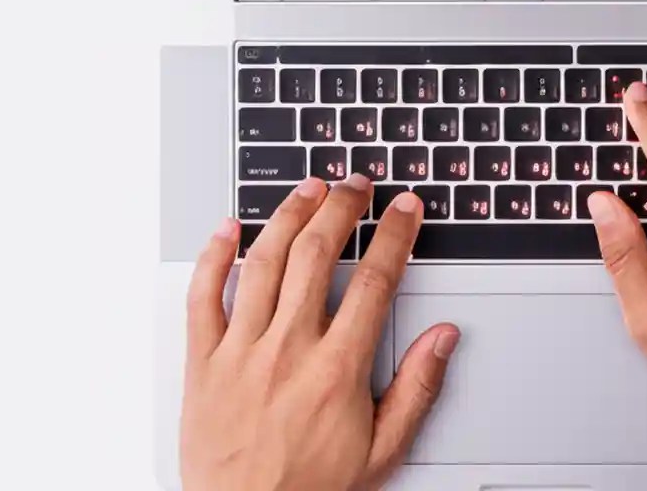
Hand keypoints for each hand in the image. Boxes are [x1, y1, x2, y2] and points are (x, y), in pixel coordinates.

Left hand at [181, 175, 459, 490]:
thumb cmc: (309, 490)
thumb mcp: (382, 449)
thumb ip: (417, 388)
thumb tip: (443, 339)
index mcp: (337, 368)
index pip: (375, 280)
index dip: (394, 235)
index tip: (403, 210)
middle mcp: (288, 349)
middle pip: (318, 254)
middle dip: (342, 208)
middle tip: (356, 186)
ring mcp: (241, 351)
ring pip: (265, 262)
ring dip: (289, 215)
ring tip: (309, 189)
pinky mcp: (203, 362)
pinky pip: (203, 296)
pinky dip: (214, 256)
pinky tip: (229, 229)